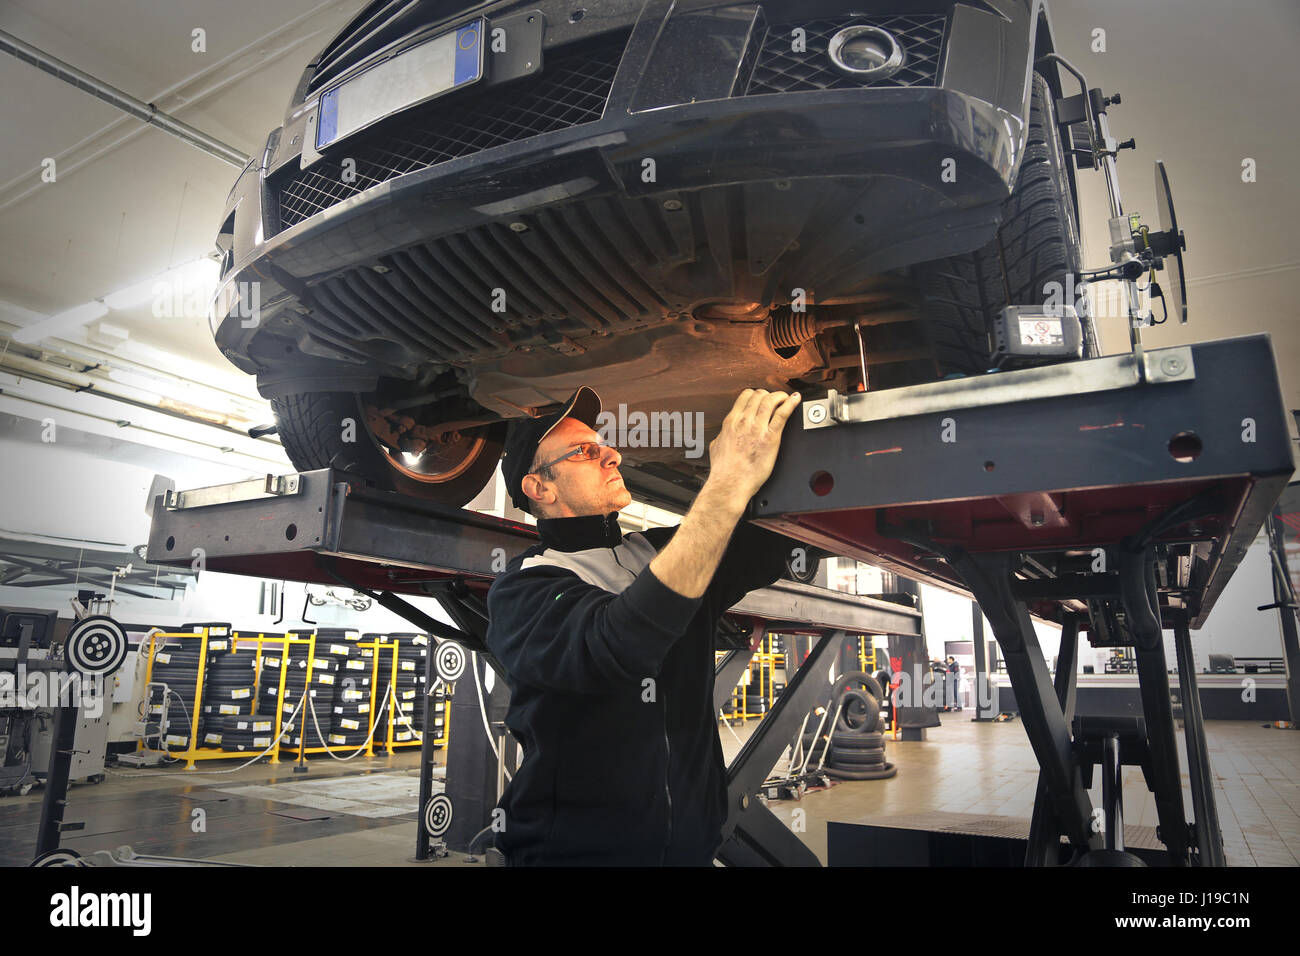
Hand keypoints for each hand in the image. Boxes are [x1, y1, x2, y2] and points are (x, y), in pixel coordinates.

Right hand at [706, 389, 800, 503]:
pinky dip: (791, 404)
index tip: (761, 397)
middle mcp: (744, 421)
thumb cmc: (724, 470)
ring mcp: (757, 429)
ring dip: (780, 396)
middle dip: (768, 394)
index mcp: (731, 422)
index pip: (745, 396)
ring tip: (786, 397)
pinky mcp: (771, 438)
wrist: (730, 483)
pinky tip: (795, 400)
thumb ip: (721, 436)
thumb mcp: (716, 446)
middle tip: (774, 399)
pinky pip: (782, 415)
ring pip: (770, 401)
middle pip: (759, 395)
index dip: (756, 394)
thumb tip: (722, 434)